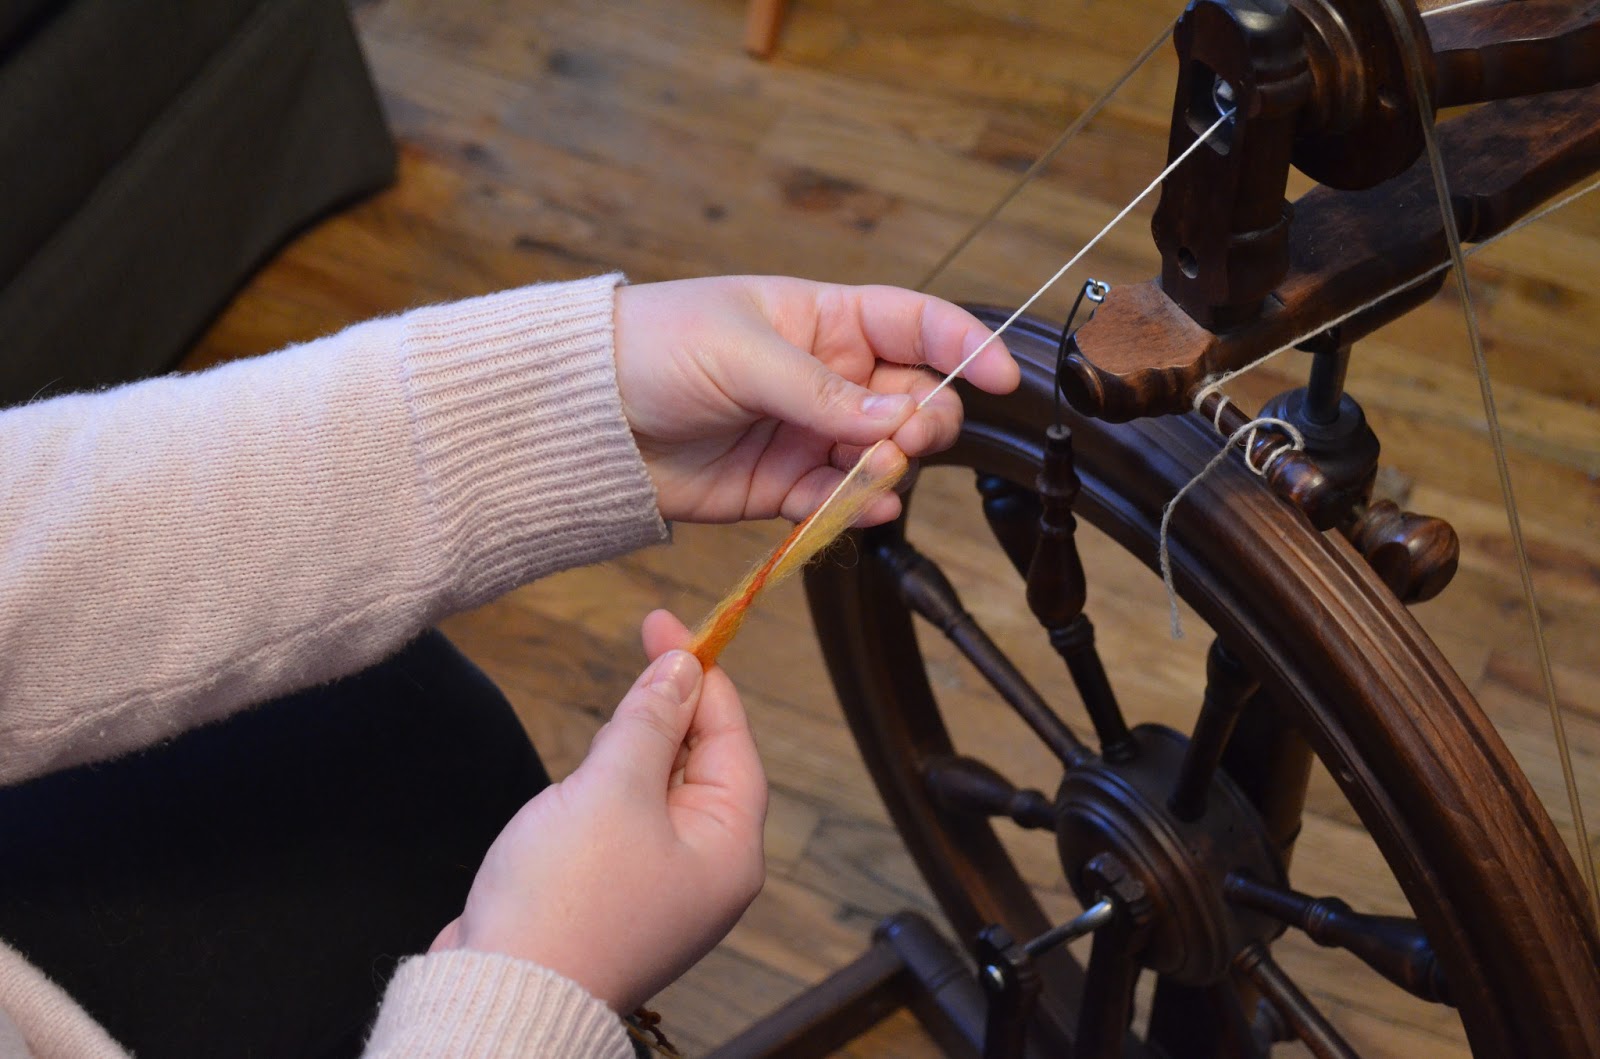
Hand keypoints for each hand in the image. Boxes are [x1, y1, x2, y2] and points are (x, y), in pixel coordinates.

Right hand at [429, 611, 766, 1012]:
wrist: (502, 992)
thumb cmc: (568, 895)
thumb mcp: (613, 788)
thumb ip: (650, 721)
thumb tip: (682, 666)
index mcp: (729, 846)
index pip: (730, 737)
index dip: (700, 673)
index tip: (663, 622)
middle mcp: (706, 867)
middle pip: (700, 760)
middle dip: (667, 708)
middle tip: (634, 657)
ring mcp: (659, 884)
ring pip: (657, 787)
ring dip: (632, 748)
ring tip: (602, 737)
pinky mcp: (613, 893)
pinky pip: (622, 820)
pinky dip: (605, 788)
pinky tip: (580, 780)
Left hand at [614, 276, 1018, 524]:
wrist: (587, 416)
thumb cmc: (653, 348)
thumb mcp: (740, 351)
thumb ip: (819, 390)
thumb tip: (887, 421)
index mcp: (823, 319)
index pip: (917, 322)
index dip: (965, 344)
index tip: (1001, 375)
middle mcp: (827, 377)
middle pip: (912, 399)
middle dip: (922, 420)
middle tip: (902, 437)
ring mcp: (807, 433)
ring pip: (881, 458)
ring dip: (888, 470)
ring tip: (871, 476)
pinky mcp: (782, 485)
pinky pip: (837, 501)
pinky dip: (854, 508)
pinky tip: (859, 507)